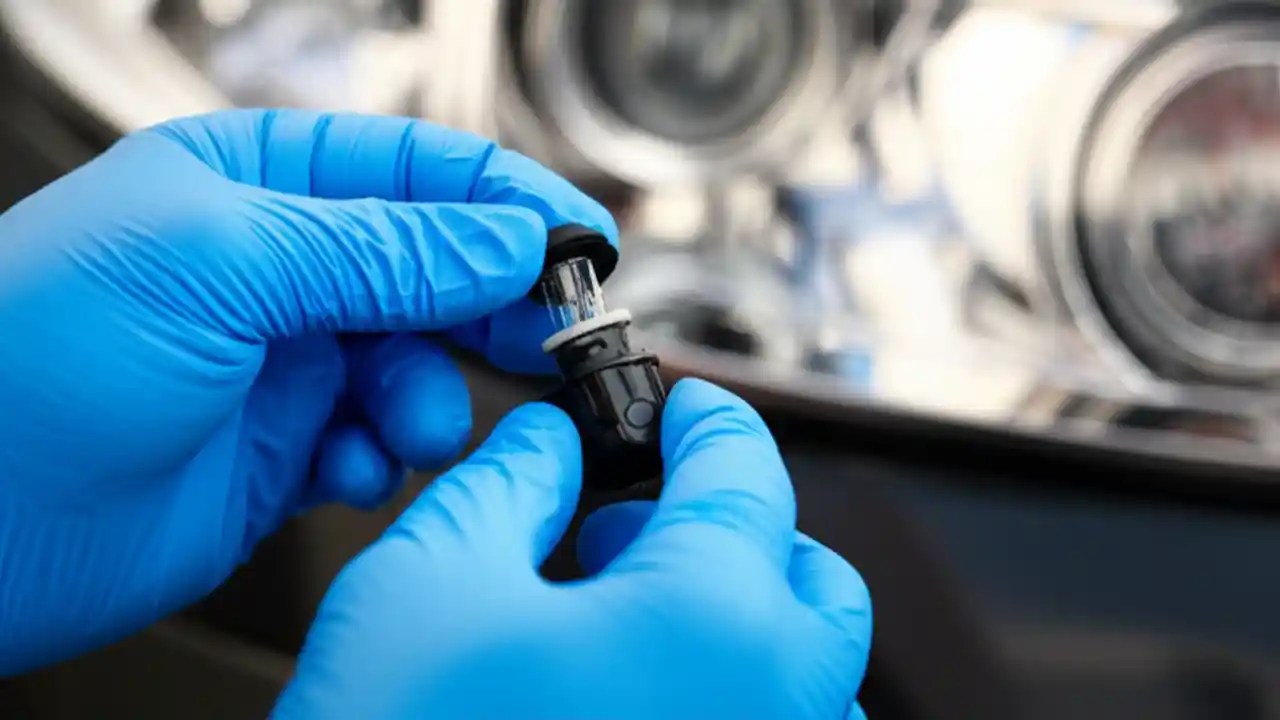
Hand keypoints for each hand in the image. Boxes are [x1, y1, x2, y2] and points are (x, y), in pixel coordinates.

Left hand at [0, 109, 615, 674]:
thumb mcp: (220, 264)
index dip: (505, 201)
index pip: (413, 169)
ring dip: (428, 397)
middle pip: (431, 267)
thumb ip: (381, 249)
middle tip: (547, 340)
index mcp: (252, 183)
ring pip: (416, 364)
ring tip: (405, 425)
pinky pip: (375, 444)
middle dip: (490, 306)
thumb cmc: (27, 360)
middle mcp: (275, 266)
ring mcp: (280, 362)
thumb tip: (508, 237)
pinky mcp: (280, 452)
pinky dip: (379, 460)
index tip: (580, 241)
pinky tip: (346, 470)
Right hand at [273, 379, 871, 719]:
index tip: (680, 405)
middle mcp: (770, 707)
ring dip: (741, 613)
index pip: (748, 471)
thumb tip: (548, 444)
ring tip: (626, 610)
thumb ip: (508, 481)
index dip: (708, 419)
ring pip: (808, 671)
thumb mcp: (429, 582)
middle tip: (636, 520)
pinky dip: (731, 690)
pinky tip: (635, 689)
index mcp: (716, 621)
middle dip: (737, 525)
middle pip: (813, 577)